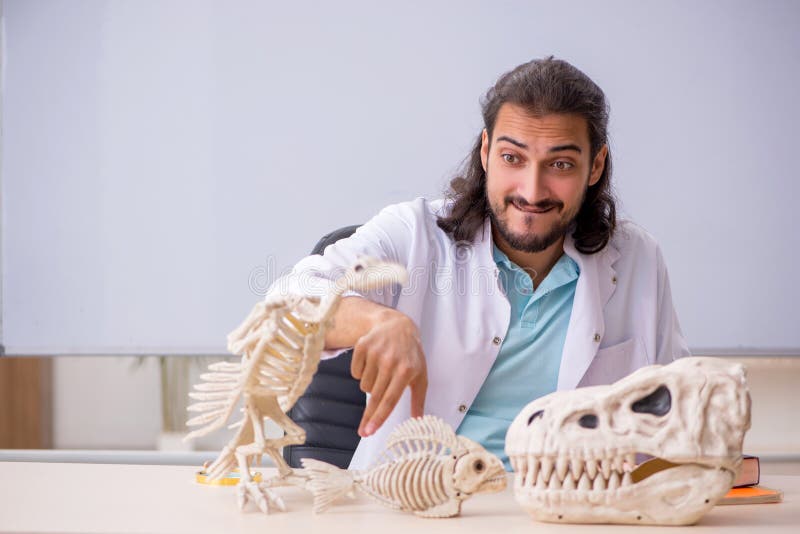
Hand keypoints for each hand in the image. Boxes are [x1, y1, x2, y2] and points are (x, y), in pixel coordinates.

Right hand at [350, 311, 426, 436]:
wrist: (398, 326)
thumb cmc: (411, 355)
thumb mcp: (420, 375)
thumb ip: (419, 399)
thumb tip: (418, 421)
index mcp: (406, 371)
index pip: (390, 399)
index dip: (379, 417)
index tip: (369, 431)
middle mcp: (390, 362)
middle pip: (374, 397)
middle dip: (368, 416)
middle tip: (363, 431)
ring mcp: (375, 352)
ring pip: (364, 385)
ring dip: (370, 385)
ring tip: (381, 372)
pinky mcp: (362, 346)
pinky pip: (355, 372)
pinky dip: (361, 372)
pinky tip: (371, 363)